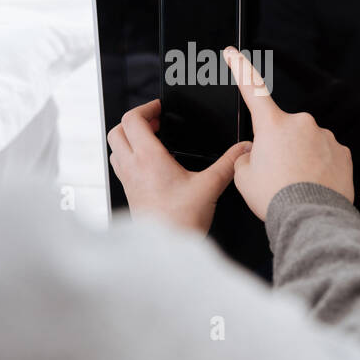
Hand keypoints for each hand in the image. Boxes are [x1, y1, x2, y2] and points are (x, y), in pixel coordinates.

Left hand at [107, 99, 248, 232]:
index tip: (160, 109)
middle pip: (117, 131)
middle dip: (134, 121)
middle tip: (156, 123)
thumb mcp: (210, 186)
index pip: (132, 119)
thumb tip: (243, 149)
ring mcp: (128, 182)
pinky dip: (131, 158)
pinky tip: (152, 167)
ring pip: (116, 149)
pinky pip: (121, 167)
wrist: (166, 251)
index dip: (145, 108)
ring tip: (153, 142)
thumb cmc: (181, 221)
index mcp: (148, 158)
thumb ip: (228, 163)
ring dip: (129, 140)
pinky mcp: (130, 195)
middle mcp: (132, 167)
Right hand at [224, 47, 353, 219]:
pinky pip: (325, 155)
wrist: (312, 217)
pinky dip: (319, 168)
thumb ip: (246, 158)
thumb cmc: (277, 198)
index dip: (240, 68)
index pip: (252, 88)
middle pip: (283, 130)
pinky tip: (313, 185)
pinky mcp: (343, 152)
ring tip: (296, 185)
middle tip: (276, 175)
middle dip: (278, 147)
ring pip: (306, 143)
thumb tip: (255, 154)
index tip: (234, 54)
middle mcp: (301, 123)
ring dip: (300, 159)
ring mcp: (325, 136)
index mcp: (272, 125)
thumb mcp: (244, 178)